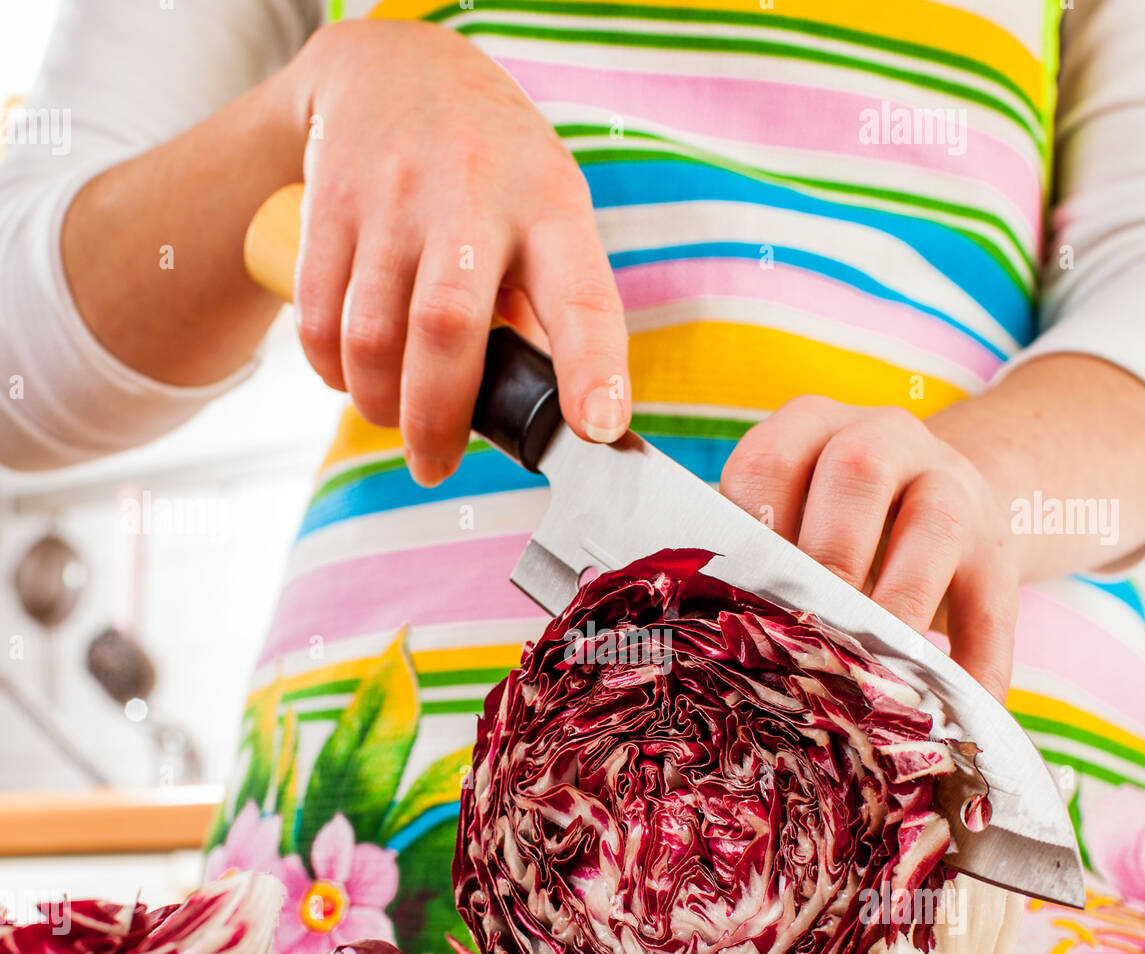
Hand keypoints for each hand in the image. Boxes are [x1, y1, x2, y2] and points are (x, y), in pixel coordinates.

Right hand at [276, 20, 629, 482]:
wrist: (392, 71)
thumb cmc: (494, 174)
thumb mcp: (546, 218)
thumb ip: (548, 311)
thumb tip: (552, 418)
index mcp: (550, 209)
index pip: (582, 298)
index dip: (592, 369)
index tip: (599, 431)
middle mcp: (474, 195)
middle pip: (447, 328)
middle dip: (436, 418)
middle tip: (434, 467)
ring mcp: (395, 196)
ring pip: (372, 335)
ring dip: (377, 404)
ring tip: (393, 423)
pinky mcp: (330, 204)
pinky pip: (320, 317)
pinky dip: (333, 371)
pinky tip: (353, 378)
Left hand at [720, 397, 1018, 698]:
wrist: (946, 504)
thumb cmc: (831, 529)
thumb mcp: (791, 517)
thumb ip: (754, 561)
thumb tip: (712, 639)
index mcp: (810, 426)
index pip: (769, 461)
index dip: (752, 530)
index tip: (738, 597)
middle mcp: (884, 437)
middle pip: (857, 470)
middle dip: (827, 558)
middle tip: (806, 632)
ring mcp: (953, 486)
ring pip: (935, 526)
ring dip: (899, 604)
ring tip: (874, 675)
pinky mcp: (999, 549)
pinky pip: (992, 606)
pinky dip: (974, 664)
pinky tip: (951, 712)